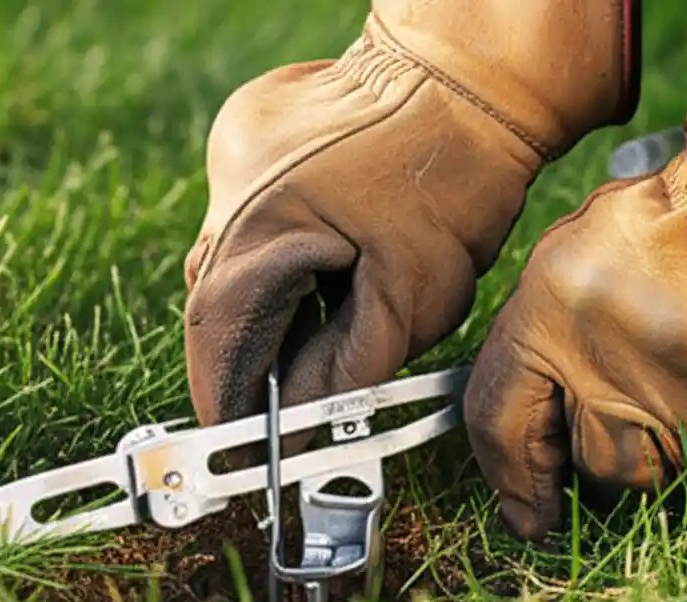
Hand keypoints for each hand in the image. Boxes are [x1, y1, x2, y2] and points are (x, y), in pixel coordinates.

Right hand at [181, 1, 639, 430]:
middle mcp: (229, 186)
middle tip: (290, 393)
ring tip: (325, 316)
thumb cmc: (453, 181)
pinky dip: (277, 251)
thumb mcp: (409, 299)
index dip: (228, 398)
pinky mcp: (249, 132)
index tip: (243, 440)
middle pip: (216, 299)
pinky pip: (246, 215)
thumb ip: (342, 371)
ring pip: (230, 257)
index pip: (218, 337)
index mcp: (257, 228)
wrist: (470, 77)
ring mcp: (234, 152)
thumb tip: (298, 425)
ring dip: (268, 301)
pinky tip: (328, 252)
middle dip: (253, 352)